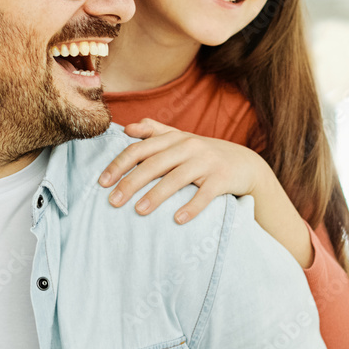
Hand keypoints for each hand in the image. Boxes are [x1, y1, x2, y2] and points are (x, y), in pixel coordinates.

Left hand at [98, 119, 263, 223]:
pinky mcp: (223, 178)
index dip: (119, 165)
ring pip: (177, 178)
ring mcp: (207, 161)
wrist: (245, 164)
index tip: (102, 182)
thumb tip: (127, 128)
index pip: (140, 149)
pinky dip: (191, 207)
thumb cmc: (204, 154)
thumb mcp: (181, 139)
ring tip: (139, 211)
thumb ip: (155, 131)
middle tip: (113, 201)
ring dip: (156, 195)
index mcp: (174, 138)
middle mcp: (189, 146)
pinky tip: (177, 220)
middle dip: (131, 182)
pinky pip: (205, 194)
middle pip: (154, 164)